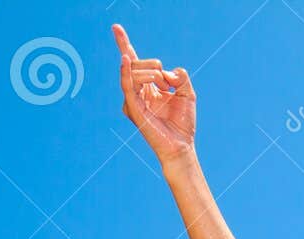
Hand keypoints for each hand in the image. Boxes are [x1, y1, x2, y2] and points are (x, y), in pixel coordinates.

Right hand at [113, 24, 195, 163]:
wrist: (181, 147)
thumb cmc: (183, 124)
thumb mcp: (187, 93)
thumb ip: (180, 76)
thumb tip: (166, 72)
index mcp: (148, 87)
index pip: (134, 61)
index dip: (124, 43)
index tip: (115, 27)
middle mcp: (138, 92)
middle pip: (137, 62)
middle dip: (153, 65)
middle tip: (166, 82)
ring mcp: (133, 100)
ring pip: (134, 72)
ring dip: (151, 73)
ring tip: (163, 85)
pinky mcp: (133, 108)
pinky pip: (127, 85)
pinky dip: (126, 72)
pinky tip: (125, 59)